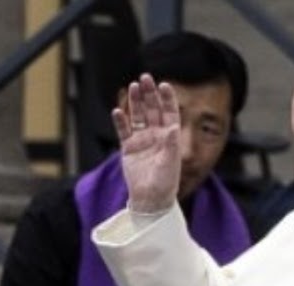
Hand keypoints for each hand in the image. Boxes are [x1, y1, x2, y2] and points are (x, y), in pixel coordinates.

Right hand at [112, 74, 181, 213]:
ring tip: (132, 86)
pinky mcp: (128, 148)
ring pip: (138, 116)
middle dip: (149, 94)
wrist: (150, 200)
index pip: (169, 112)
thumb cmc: (165, 183)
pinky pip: (123, 130)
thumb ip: (172, 144)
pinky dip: (121, 121)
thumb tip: (175, 126)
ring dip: (135, 102)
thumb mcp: (171, 163)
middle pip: (152, 109)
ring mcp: (141, 140)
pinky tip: (118, 110)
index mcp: (170, 136)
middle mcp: (156, 135)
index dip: (167, 98)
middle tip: (144, 78)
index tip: (164, 84)